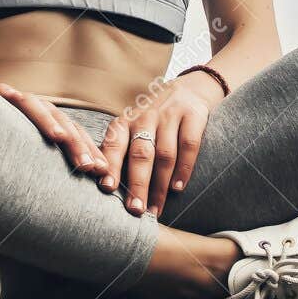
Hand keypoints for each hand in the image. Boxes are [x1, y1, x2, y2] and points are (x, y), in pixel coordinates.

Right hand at [0, 83, 108, 174]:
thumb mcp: (11, 161)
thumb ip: (31, 170)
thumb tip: (54, 206)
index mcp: (38, 122)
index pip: (71, 134)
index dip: (88, 150)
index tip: (103, 173)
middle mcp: (30, 108)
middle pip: (64, 123)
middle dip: (82, 146)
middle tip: (95, 170)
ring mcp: (14, 97)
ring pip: (47, 111)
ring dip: (65, 133)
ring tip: (79, 156)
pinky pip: (22, 103)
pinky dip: (41, 118)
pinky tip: (54, 134)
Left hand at [99, 79, 212, 216]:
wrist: (189, 87)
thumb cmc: (154, 119)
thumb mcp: (133, 128)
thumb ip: (121, 152)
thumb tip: (105, 188)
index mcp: (125, 122)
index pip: (114, 145)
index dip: (110, 166)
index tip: (107, 188)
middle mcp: (144, 117)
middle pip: (140, 154)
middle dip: (137, 184)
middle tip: (135, 210)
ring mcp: (169, 115)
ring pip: (164, 154)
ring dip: (160, 185)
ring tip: (156, 209)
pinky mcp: (193, 115)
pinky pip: (188, 145)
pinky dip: (183, 169)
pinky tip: (178, 188)